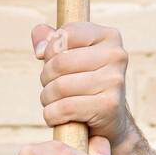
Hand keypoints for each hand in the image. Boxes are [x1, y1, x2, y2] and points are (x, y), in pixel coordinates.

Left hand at [32, 21, 132, 150]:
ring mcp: (115, 80)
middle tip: (50, 88)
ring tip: (53, 103)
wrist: (110, 120)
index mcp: (108, 36)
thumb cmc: (85, 84)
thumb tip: (39, 47)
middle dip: (46, 78)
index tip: (52, 63)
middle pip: (60, 62)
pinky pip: (65, 108)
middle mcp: (116, 55)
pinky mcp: (109, 106)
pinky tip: (58, 116)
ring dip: (47, 99)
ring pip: (60, 87)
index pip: (67, 33)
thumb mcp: (70, 57)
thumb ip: (52, 42)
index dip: (50, 50)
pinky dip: (52, 115)